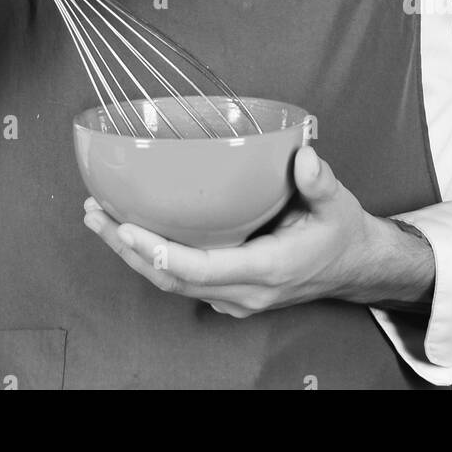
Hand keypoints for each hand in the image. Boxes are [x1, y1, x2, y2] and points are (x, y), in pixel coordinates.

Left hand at [82, 145, 434, 314]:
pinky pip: (183, 280)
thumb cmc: (341, 233)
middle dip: (129, 249)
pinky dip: (152, 258)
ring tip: (101, 218)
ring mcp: (236, 297)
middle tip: (96, 214)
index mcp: (267, 270)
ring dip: (134, 253)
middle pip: (172, 279)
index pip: (201, 269)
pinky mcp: (230, 291)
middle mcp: (245, 291)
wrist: (355, 266)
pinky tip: (132, 230)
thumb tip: (302, 154)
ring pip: (172, 284)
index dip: (160, 252)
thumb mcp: (338, 204)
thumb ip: (320, 181)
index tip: (128, 227)